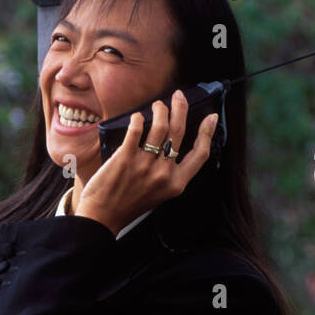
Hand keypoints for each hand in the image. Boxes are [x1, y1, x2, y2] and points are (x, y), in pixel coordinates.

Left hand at [74, 90, 217, 236]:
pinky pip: (136, 131)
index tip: (211, 116)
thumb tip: (172, 143)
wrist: (102, 217)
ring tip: (158, 104)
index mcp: (177, 184)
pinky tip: (138, 116)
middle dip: (181, 108)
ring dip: (161, 110)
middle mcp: (164, 174)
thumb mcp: (159, 194)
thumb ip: (169, 173)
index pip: (201, 154)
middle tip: (178, 96)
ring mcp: (145, 166)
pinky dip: (138, 119)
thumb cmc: (129, 204)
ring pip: (161, 128)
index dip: (208, 132)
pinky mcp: (125, 159)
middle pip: (179, 132)